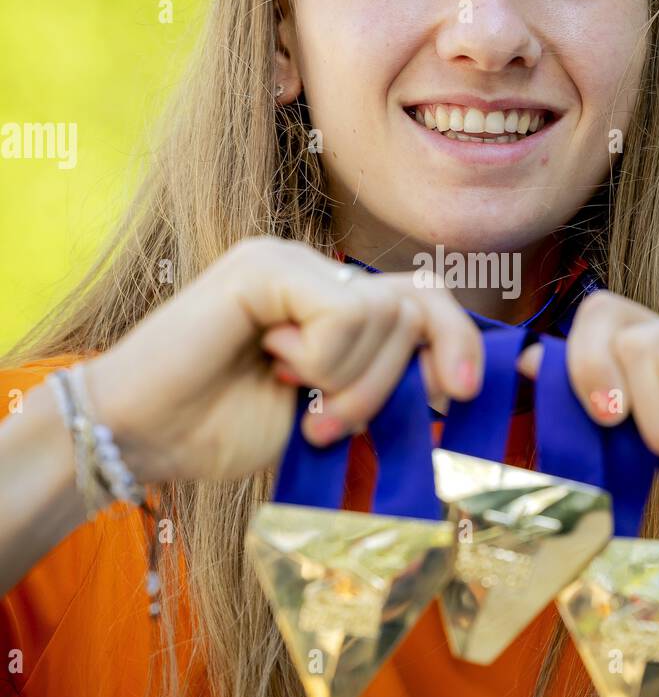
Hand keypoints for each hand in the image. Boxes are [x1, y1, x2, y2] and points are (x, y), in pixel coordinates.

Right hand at [85, 238, 483, 483]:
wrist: (142, 435)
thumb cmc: (225, 428)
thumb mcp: (328, 412)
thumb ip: (383, 387)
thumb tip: (459, 387)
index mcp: (334, 300)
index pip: (425, 302)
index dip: (462, 342)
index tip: (477, 392)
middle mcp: (317, 270)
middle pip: (420, 306)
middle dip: (400, 381)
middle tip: (343, 423)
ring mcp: (290, 260)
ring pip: (386, 317)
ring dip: (354, 385)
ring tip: (302, 404)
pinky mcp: (264, 266)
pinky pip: (343, 312)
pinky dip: (322, 359)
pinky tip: (273, 365)